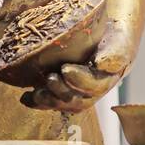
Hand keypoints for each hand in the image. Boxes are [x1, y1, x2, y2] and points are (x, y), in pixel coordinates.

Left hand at [20, 15, 137, 113]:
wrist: (108, 40)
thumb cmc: (113, 40)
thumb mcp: (119, 43)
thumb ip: (113, 55)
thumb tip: (101, 63)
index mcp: (107, 79)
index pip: (95, 84)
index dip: (80, 80)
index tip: (65, 70)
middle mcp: (93, 91)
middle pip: (77, 100)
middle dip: (61, 92)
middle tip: (49, 78)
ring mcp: (78, 93)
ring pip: (64, 103)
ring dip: (48, 100)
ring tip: (35, 94)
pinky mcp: (63, 91)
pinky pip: (52, 101)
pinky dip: (37, 102)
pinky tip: (25, 98)